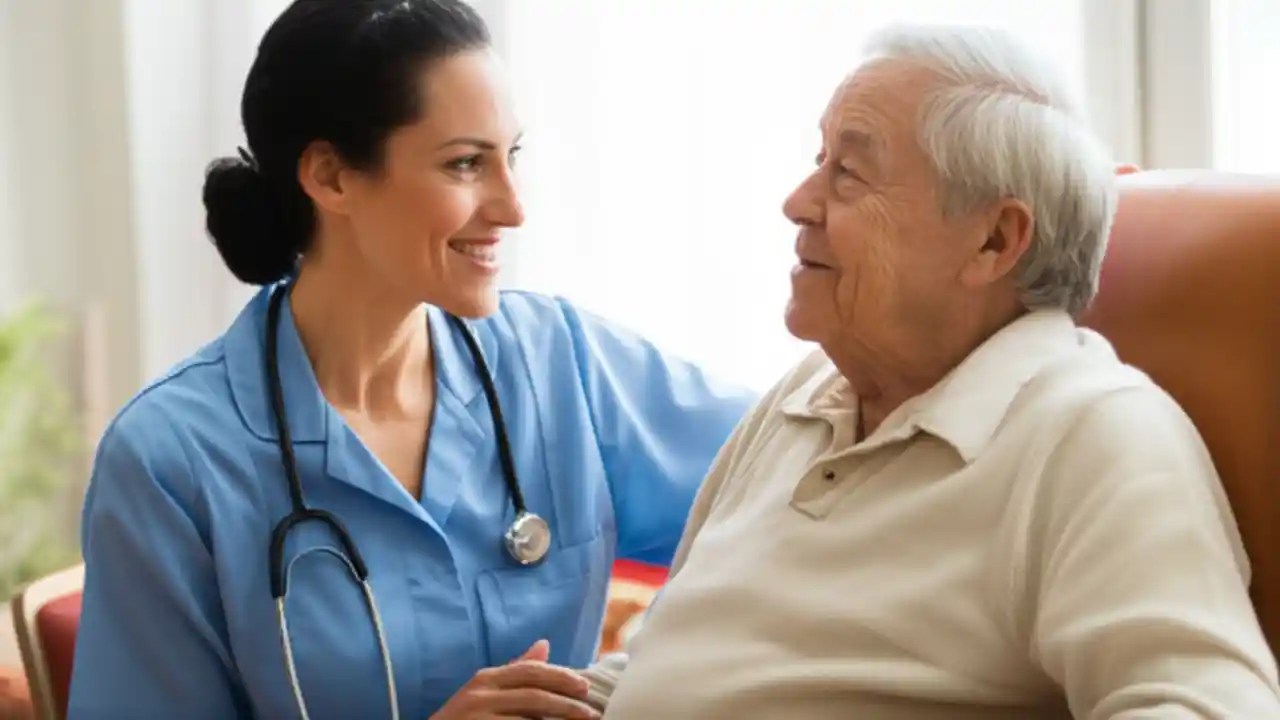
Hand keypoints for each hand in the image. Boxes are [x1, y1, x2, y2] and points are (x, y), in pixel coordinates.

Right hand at [430, 640, 599, 719]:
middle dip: (566, 704)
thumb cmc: (464, 718)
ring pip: (528, 718)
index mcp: (486, 678)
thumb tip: (544, 644)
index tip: (585, 686)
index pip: (530, 671)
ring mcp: (477, 717)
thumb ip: (515, 671)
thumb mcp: (485, 691)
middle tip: (591, 713)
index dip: (561, 677)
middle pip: (533, 695)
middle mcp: (480, 694)